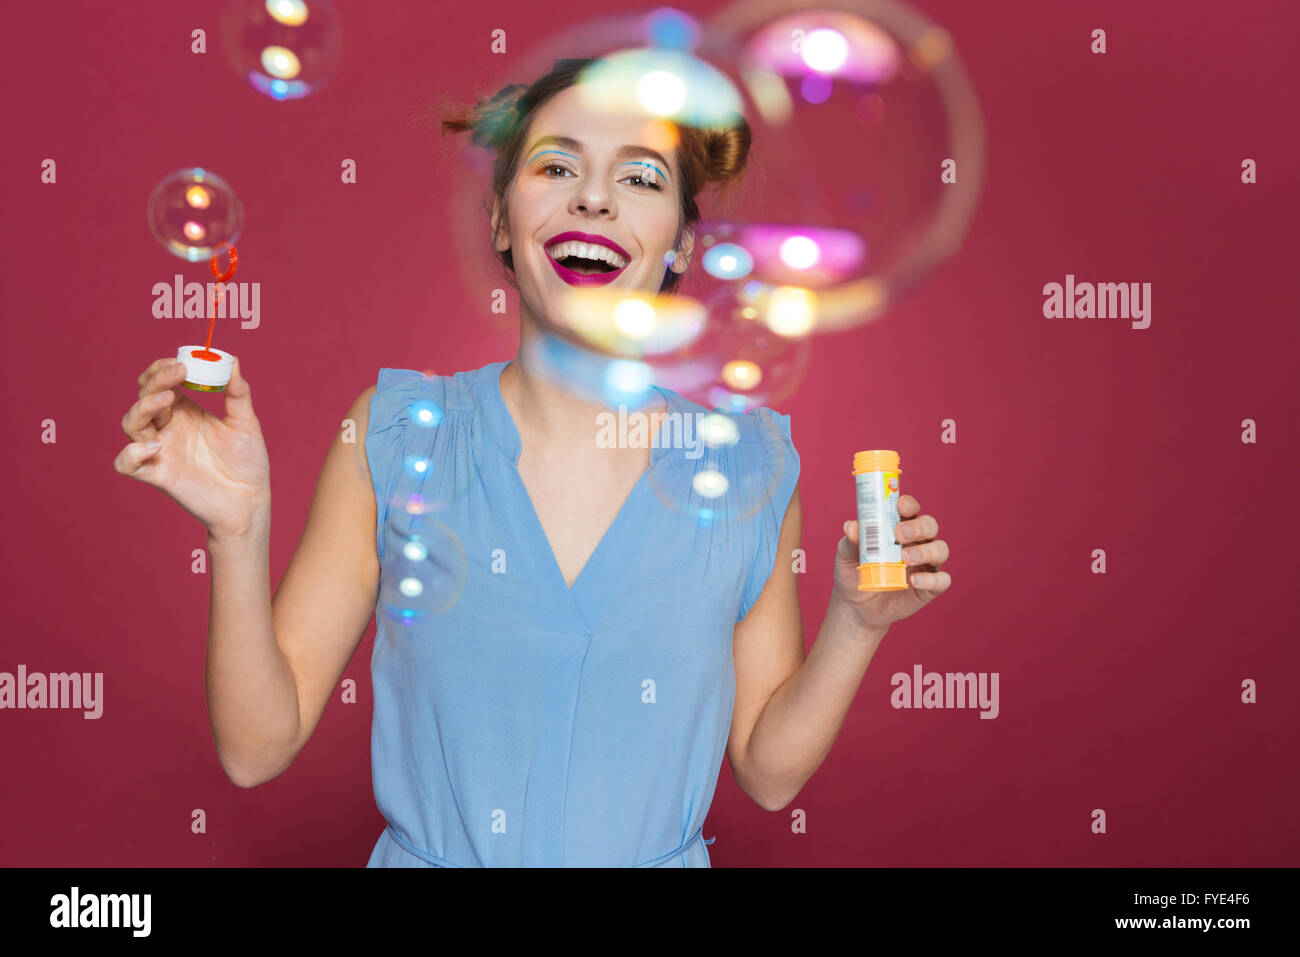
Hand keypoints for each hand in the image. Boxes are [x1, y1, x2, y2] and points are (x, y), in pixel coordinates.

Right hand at [113, 356, 271, 537]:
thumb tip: (233, 360)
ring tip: (168, 400)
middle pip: (144, 397)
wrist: (250, 501)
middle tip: (178, 373)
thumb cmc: (248, 462)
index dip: (162, 369)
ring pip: (131, 424)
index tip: (181, 362)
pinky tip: (155, 445)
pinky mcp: (158, 475)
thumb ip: (237, 392)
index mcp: (185, 411)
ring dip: (143, 407)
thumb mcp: (245, 423)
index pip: (160, 382)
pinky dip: (130, 453)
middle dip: (156, 380)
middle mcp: (168, 428)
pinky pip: (126, 464)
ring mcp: (160, 450)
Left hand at [832, 494, 951, 633]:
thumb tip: (851, 526)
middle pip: (929, 526)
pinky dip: (932, 579)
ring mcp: (925, 564)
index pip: (910, 510)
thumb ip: (850, 541)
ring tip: (906, 558)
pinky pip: (942, 580)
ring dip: (926, 551)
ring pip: (940, 550)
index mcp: (898, 528)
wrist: (855, 606)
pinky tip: (914, 581)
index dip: (909, 504)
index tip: (900, 506)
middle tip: (899, 534)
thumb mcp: (846, 556)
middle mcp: (917, 542)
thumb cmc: (854, 572)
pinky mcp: (929, 587)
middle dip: (917, 527)